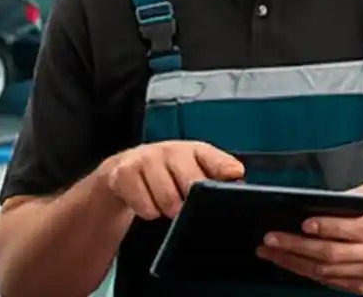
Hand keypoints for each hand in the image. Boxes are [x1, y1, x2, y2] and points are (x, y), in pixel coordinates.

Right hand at [99, 140, 243, 220]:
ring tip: (166, 205)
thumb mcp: (192, 171)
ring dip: (168, 209)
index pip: (213, 158)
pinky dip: (149, 212)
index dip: (223, 168)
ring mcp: (145, 159)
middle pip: (191, 183)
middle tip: (186, 206)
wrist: (124, 171)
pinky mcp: (123, 173)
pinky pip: (145, 207)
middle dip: (191, 202)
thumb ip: (216, 176)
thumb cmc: (167, 174)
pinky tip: (148, 203)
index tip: (234, 175)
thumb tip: (238, 181)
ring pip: (167, 199)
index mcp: (193, 150)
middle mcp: (170, 150)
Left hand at [257, 183, 362, 294]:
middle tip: (270, 237)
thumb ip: (354, 196)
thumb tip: (318, 200)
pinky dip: (305, 272)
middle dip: (297, 246)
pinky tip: (286, 262)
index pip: (356, 230)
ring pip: (327, 271)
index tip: (304, 223)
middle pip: (334, 254)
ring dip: (293, 262)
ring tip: (268, 251)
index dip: (329, 227)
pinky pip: (330, 282)